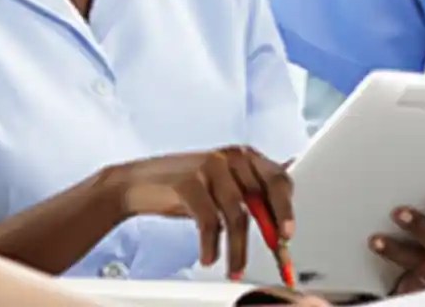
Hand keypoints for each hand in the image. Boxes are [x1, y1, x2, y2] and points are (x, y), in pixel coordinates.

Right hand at [102, 145, 292, 279]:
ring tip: (234, 269)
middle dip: (272, 226)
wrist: (136, 183)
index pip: (278, 178)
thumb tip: (282, 220)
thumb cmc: (185, 188)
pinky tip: (209, 257)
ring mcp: (209, 166)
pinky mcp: (188, 181)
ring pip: (235, 214)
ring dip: (237, 248)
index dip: (286, 208)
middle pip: (262, 194)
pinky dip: (211, 245)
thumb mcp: (222, 187)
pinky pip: (209, 221)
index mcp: (244, 155)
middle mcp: (230, 156)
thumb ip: (250, 196)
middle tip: (278, 250)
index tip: (288, 234)